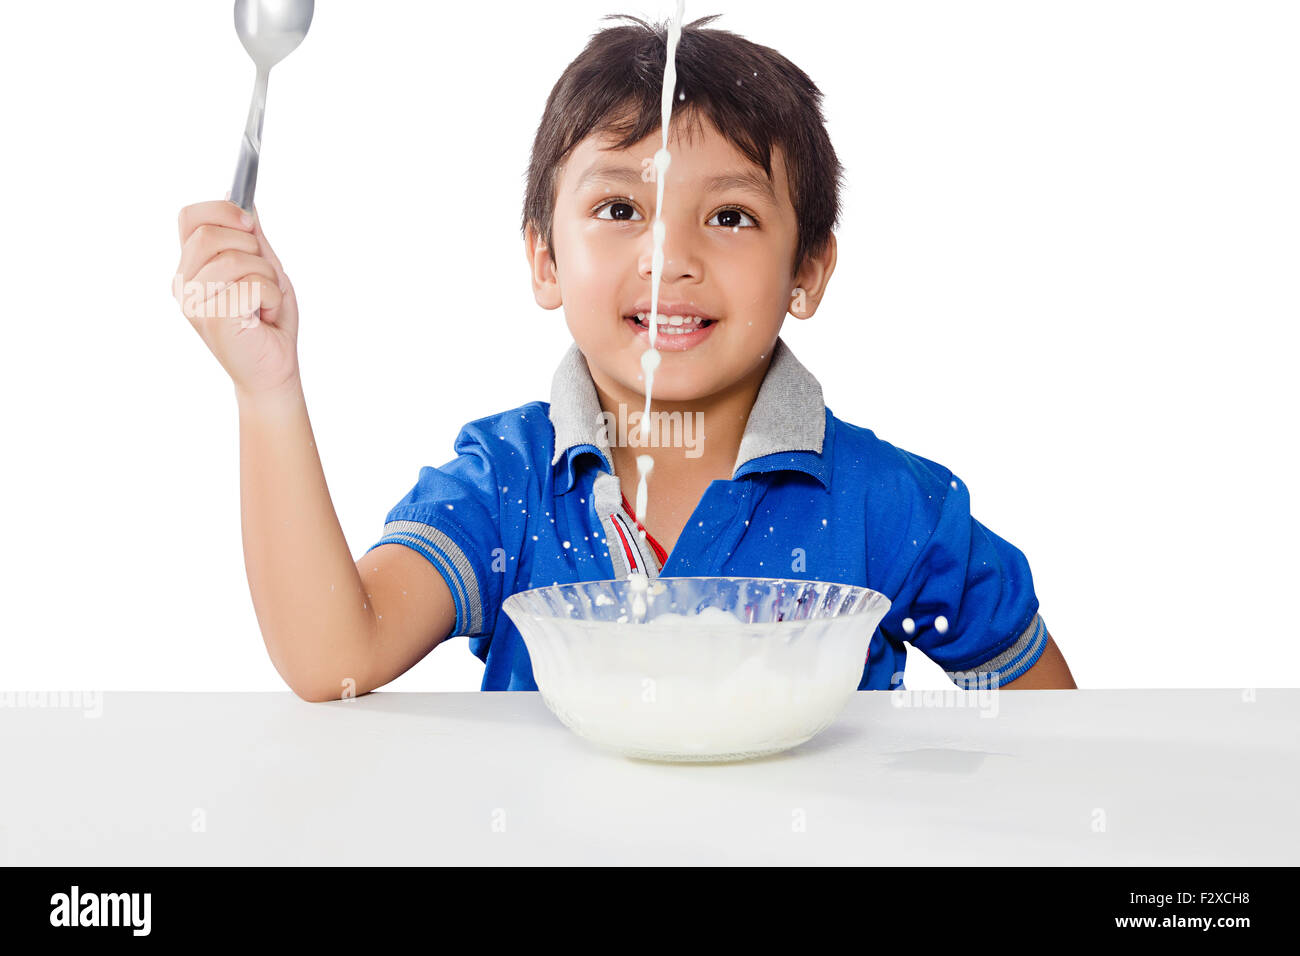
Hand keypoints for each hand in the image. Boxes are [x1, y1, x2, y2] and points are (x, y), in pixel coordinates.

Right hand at [173, 199, 300, 395]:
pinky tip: (264, 316)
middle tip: (262, 277)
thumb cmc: (268, 322)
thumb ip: (250, 237)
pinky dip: (271, 297)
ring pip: (235, 259)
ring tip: (264, 302)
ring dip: (266, 277)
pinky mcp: (213, 319)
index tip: (249, 223)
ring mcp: (194, 303)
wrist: (274, 369)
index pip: (189, 218)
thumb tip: (239, 197)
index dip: (221, 211)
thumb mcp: (263, 268)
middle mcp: (185, 284)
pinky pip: (252, 285)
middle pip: (209, 234)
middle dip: (251, 248)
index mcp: (191, 268)